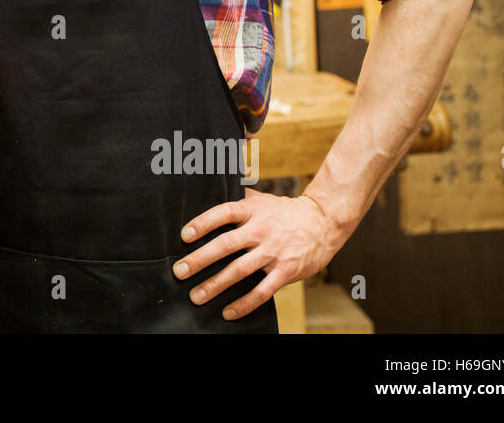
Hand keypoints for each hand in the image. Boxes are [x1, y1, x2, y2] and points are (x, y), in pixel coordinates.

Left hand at [171, 189, 344, 319]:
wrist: (324, 223)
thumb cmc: (286, 212)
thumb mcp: (262, 199)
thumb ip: (239, 199)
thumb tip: (212, 192)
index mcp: (252, 211)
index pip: (223, 213)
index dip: (203, 223)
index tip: (184, 236)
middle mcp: (261, 230)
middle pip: (226, 244)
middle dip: (200, 259)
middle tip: (179, 271)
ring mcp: (273, 252)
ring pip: (240, 270)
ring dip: (216, 285)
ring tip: (196, 296)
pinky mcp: (286, 271)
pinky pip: (262, 291)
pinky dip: (244, 304)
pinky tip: (228, 312)